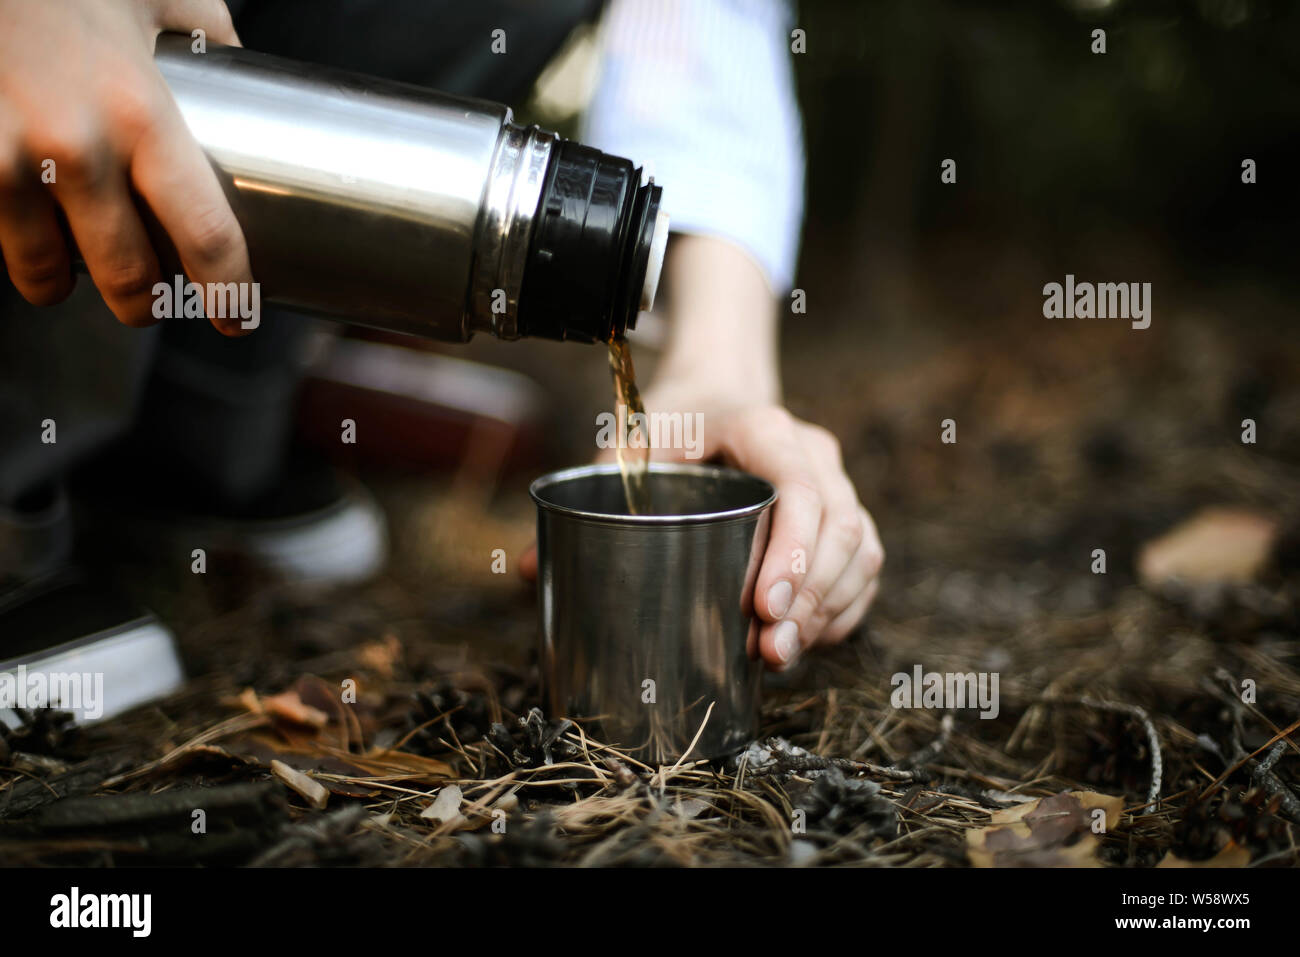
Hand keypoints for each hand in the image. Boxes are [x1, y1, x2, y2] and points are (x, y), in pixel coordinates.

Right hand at [0, 0, 251, 332]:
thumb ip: (209, 43)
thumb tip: (251, 84)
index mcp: (144, 115)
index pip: (206, 237)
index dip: (229, 292)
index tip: (238, 317)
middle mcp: (76, 147)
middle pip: (129, 276)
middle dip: (145, 303)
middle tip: (152, 299)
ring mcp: (5, 157)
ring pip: (45, 271)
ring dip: (66, 283)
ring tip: (80, 273)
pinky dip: (11, 247)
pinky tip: (25, 232)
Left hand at [519, 377, 883, 671]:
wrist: (714, 391)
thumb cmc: (669, 420)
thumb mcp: (624, 445)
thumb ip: (585, 500)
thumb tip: (527, 570)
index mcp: (761, 426)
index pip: (799, 485)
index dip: (791, 549)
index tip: (763, 608)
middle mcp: (812, 450)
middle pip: (838, 527)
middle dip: (809, 598)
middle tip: (768, 649)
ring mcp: (834, 480)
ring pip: (858, 548)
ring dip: (828, 609)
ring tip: (780, 654)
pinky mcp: (842, 510)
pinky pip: (864, 561)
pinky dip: (845, 605)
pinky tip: (811, 637)